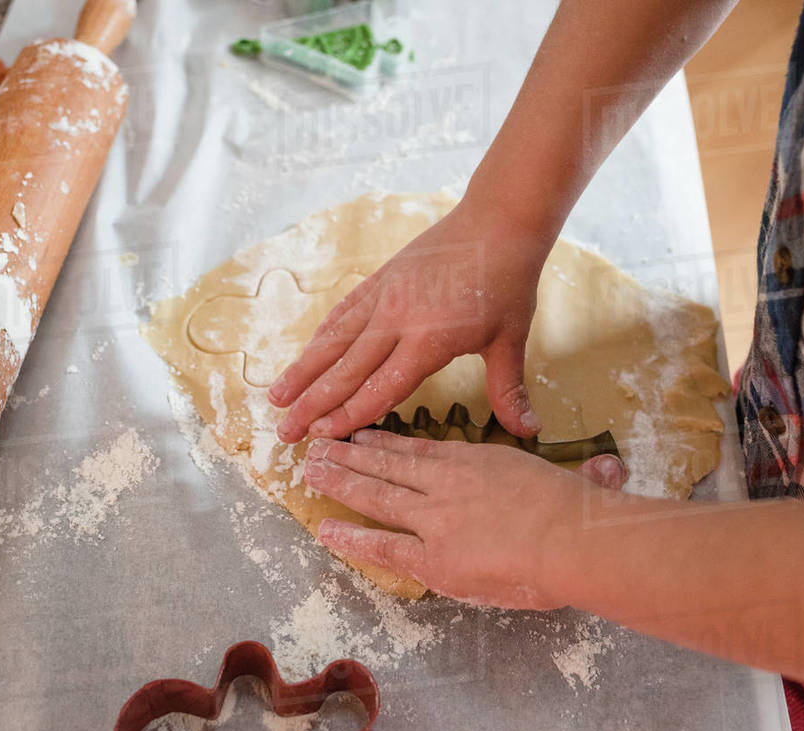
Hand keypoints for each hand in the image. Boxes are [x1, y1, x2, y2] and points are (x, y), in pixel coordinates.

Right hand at [270, 201, 553, 442]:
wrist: (499, 221)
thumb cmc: (508, 282)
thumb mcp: (511, 340)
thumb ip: (508, 389)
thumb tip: (528, 429)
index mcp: (429, 340)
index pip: (380, 388)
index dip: (349, 415)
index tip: (322, 436)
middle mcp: (397, 319)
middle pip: (345, 371)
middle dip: (312, 405)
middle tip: (285, 432)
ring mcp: (384, 296)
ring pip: (334, 341)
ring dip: (303, 371)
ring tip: (276, 397)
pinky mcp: (380, 279)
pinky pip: (342, 313)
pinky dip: (321, 336)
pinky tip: (305, 354)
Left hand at [303, 429, 627, 608]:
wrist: (572, 539)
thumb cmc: (584, 512)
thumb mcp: (585, 483)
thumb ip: (591, 476)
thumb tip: (614, 468)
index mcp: (479, 461)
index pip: (421, 450)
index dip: (387, 442)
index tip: (363, 434)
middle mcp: (448, 482)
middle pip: (387, 464)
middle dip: (351, 454)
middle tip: (320, 445)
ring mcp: (434, 517)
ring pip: (375, 494)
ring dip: (339, 481)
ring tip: (310, 471)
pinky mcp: (430, 555)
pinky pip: (380, 543)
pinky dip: (349, 535)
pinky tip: (323, 527)